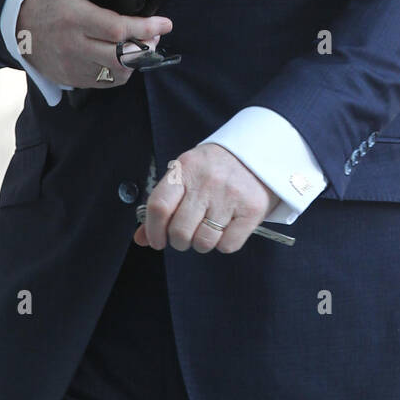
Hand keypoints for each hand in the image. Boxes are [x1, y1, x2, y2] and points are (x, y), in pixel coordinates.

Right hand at [15, 0, 171, 87]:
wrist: (20, 26)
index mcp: (73, 17)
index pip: (117, 29)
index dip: (145, 27)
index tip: (164, 23)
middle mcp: (73, 45)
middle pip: (121, 57)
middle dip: (147, 47)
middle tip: (155, 35)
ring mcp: (72, 65)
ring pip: (117, 73)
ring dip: (136, 61)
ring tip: (141, 44)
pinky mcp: (73, 79)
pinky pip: (106, 81)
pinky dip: (121, 71)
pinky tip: (124, 56)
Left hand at [133, 143, 280, 254]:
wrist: (257, 153)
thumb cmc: (215, 168)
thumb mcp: (186, 175)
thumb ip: (163, 206)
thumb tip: (142, 238)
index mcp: (185, 169)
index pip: (159, 206)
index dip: (153, 230)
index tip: (156, 240)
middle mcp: (207, 182)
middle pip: (180, 231)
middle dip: (178, 241)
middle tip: (184, 235)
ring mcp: (231, 196)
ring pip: (203, 242)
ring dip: (201, 243)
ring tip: (206, 230)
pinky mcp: (252, 210)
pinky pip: (227, 245)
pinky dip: (223, 244)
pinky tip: (225, 228)